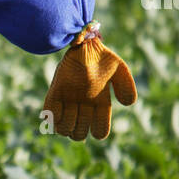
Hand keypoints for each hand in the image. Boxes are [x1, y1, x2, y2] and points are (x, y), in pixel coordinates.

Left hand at [42, 23, 136, 140]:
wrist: (82, 44)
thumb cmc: (101, 57)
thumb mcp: (119, 69)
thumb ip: (125, 86)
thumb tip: (128, 104)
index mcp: (100, 103)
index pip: (100, 130)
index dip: (99, 132)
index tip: (98, 127)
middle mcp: (83, 105)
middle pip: (79, 134)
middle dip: (80, 132)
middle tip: (81, 118)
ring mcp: (68, 101)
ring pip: (64, 129)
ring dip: (66, 128)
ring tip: (69, 116)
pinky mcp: (54, 94)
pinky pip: (50, 114)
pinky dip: (53, 119)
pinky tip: (58, 112)